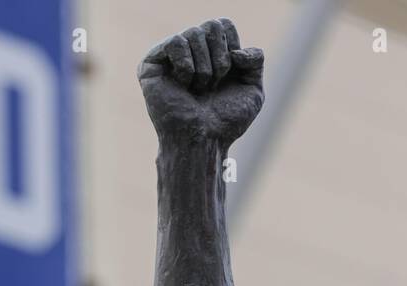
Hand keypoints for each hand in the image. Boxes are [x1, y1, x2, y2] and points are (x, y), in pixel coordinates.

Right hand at [138, 18, 264, 146]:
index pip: (224, 24)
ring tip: (197, 91)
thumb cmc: (226, 122)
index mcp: (211, 52)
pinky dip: (185, 67)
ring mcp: (169, 56)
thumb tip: (235, 51)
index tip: (229, 75)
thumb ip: (256, 60)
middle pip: (212, 25)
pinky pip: (175, 42)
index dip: (232, 48)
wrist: (204, 141)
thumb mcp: (253, 90)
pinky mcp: (151, 63)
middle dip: (220, 60)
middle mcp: (190, 51)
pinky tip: (181, 86)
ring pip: (193, 33)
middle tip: (212, 86)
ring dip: (204, 69)